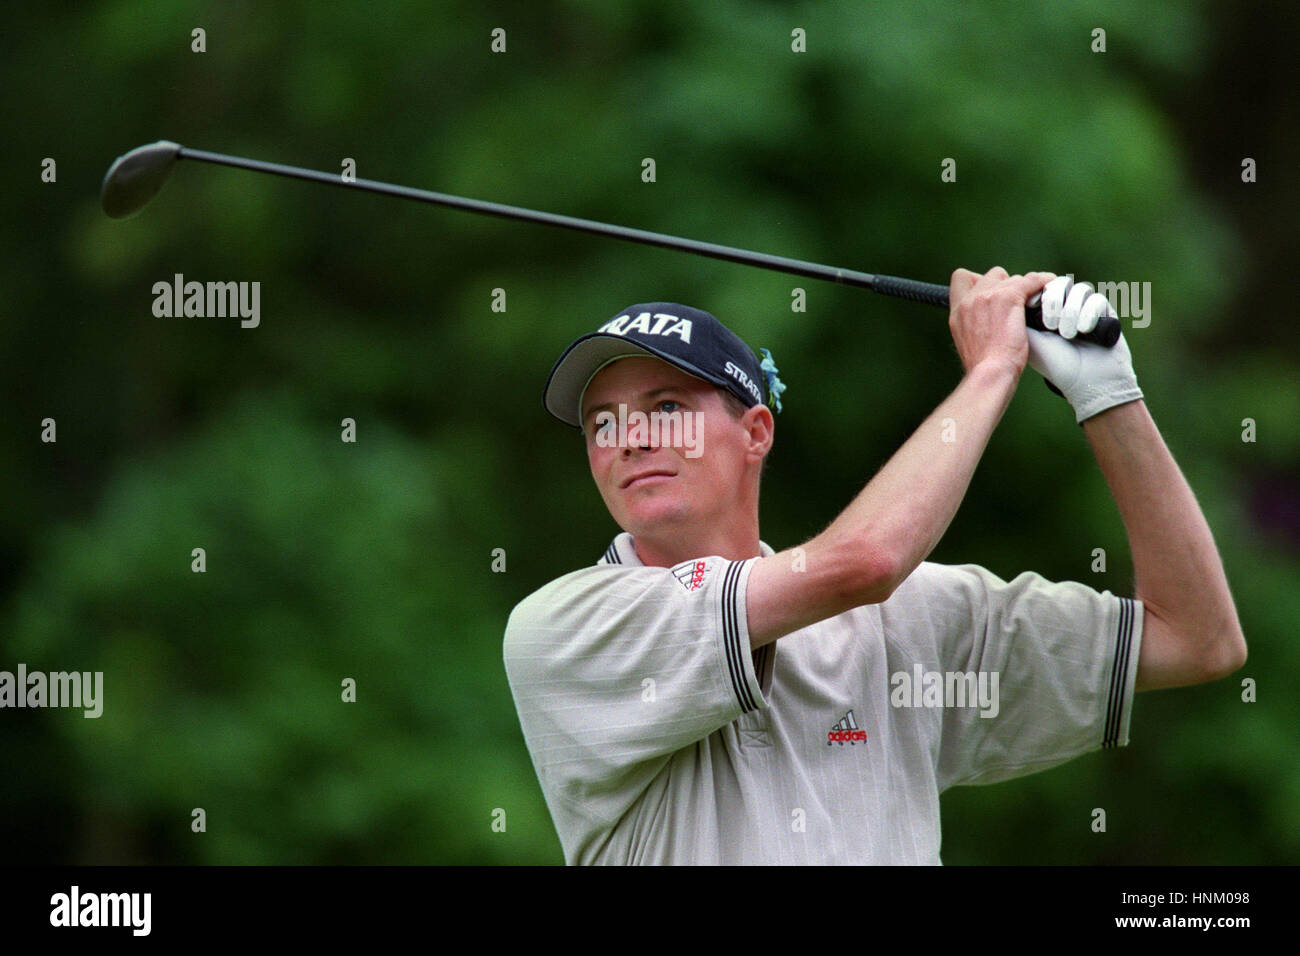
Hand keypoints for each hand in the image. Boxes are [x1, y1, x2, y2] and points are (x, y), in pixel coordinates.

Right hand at [948, 267, 1055, 376]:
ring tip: (1034, 302)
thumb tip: (991, 323)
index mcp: (957, 312)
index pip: (961, 278)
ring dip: (1025, 288)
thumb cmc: (985, 368)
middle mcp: (970, 300)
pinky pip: (1031, 281)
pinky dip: (1042, 282)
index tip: (992, 292)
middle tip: (1018, 303)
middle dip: (1007, 285)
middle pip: (992, 275)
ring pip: (1013, 278)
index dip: (979, 280)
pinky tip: (1048, 286)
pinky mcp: (1008, 298)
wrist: (991, 373)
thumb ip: (976, 326)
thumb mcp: (969, 344)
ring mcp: (988, 297)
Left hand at [1027, 275, 1143, 422]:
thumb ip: (1018, 315)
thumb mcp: (1028, 339)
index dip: (1035, 290)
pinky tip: (1083, 330)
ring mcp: (1086, 307)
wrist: (1085, 382)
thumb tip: (1008, 293)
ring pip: (1078, 290)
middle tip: (1049, 325)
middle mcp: (1066, 305)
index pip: (1039, 285)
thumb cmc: (1054, 363)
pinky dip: (1088, 313)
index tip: (1029, 305)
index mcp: (1045, 309)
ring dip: (1070, 311)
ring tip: (1067, 334)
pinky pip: (1097, 299)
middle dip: (1053, 301)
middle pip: (1058, 283)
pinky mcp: (1105, 312)